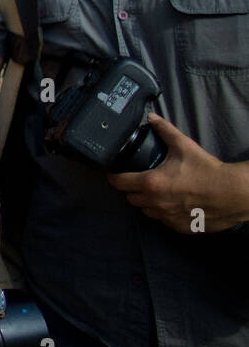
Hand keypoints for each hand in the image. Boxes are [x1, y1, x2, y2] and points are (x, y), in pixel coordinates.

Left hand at [107, 113, 248, 233]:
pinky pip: (163, 221)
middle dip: (132, 189)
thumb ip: (165, 131)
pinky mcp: (179, 227)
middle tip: (141, 180)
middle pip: (130, 198)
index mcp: (151, 183)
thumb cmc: (208, 171)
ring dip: (147, 202)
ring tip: (158, 191)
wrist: (234, 193)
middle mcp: (155, 203)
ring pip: (146, 211)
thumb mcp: (184, 146)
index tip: (114, 172)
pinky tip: (173, 203)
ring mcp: (167, 217)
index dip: (113, 176)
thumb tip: (152, 119)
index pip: (119, 183)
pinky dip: (164, 213)